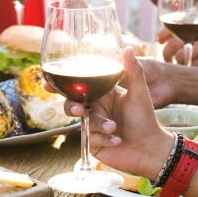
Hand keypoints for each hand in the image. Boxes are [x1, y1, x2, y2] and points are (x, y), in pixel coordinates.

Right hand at [65, 47, 171, 178]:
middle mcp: (95, 108)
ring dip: (97, 124)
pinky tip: (118, 139)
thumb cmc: (146, 119)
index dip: (62, 84)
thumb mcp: (140, 93)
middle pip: (72, 103)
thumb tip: (128, 47)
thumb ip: (133, 71)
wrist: (151, 149)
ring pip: (82, 121)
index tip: (46, 82)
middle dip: (72, 106)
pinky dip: (104, 138)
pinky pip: (90, 138)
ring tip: (112, 127)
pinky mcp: (93, 143)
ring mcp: (92, 126)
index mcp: (102, 93)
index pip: (79, 85)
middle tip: (79, 109)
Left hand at [159, 21, 197, 67]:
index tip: (160, 40)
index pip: (174, 26)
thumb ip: (197, 22)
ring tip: (178, 64)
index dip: (163, 34)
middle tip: (166, 57)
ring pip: (181, 59)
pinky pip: (191, 69)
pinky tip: (190, 70)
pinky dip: (188, 70)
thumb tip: (174, 19)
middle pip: (173, 45)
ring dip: (177, 63)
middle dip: (166, 53)